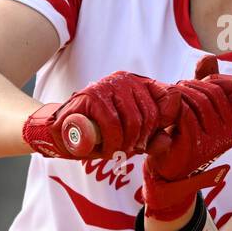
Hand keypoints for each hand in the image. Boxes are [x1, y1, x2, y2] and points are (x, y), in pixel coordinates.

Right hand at [23, 70, 175, 158]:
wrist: (61, 131)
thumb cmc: (99, 133)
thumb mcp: (130, 137)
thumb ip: (151, 139)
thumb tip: (167, 141)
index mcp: (140, 85)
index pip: (170, 96)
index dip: (167, 120)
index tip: (151, 137)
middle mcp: (127, 79)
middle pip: (151, 115)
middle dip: (141, 140)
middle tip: (128, 151)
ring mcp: (109, 85)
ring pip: (133, 121)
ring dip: (124, 144)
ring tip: (115, 151)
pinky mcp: (92, 95)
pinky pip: (112, 124)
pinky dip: (111, 143)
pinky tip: (105, 150)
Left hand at [142, 55, 231, 221]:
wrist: (169, 166)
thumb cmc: (184, 131)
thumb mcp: (198, 103)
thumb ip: (206, 80)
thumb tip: (209, 58)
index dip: (216, 78)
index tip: (202, 82)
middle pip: (213, 90)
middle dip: (191, 85)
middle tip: (179, 91)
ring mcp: (216, 140)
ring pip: (198, 100)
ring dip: (180, 95)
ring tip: (172, 103)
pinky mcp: (196, 145)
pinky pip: (184, 114)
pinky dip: (173, 109)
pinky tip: (167, 116)